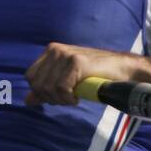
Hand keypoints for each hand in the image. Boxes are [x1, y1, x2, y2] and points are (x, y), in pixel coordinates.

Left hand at [25, 44, 140, 105]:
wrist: (122, 70)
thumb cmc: (96, 75)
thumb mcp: (67, 81)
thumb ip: (47, 89)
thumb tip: (27, 101)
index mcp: (50, 51)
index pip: (31, 77)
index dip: (41, 91)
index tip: (58, 96)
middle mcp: (55, 49)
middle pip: (37, 84)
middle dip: (51, 97)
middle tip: (68, 98)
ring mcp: (65, 54)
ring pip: (48, 88)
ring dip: (61, 99)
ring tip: (74, 97)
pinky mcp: (76, 62)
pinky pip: (61, 88)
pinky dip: (68, 98)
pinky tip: (78, 96)